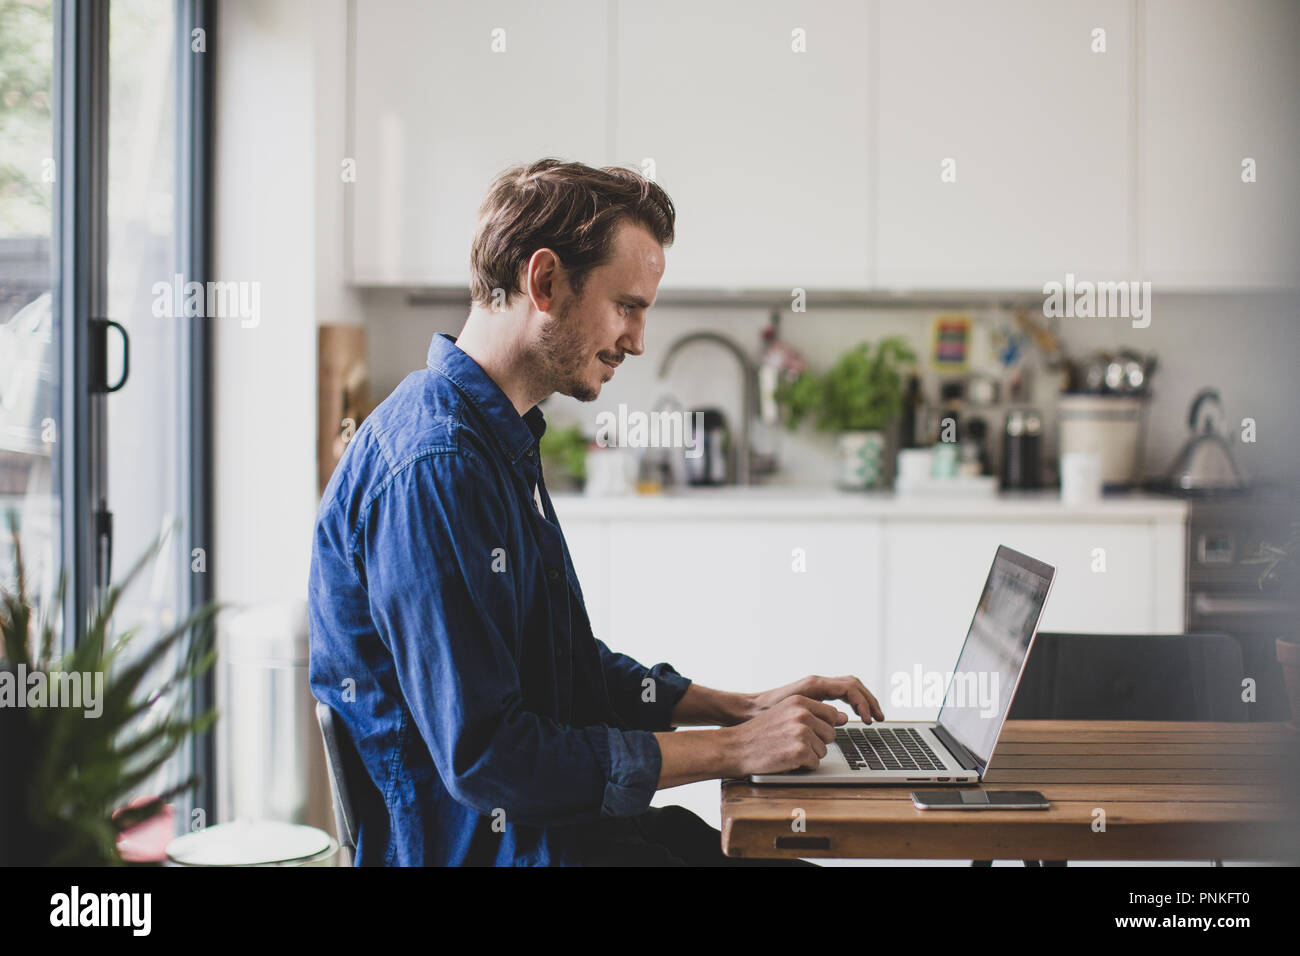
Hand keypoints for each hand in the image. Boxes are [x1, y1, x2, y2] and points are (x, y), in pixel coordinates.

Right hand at [722, 696, 845, 775]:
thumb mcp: (784, 713)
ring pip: (824, 750)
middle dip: (816, 743)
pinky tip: (786, 759)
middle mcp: (803, 713)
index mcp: (799, 701)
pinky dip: (803, 766)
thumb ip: (812, 714)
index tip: (805, 732)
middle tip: (792, 743)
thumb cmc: (759, 733)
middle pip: (830, 734)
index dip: (820, 728)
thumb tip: (844, 718)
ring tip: (787, 751)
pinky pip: (815, 763)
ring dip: (809, 755)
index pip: (831, 715)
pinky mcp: (800, 751)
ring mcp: (802, 732)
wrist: (736, 747)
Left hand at [748, 674, 884, 724]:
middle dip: (869, 700)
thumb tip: (844, 719)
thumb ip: (819, 715)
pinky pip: (842, 693)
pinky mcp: (816, 694)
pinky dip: (854, 701)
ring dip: (864, 700)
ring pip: (849, 687)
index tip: (869, 720)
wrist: (750, 708)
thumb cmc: (768, 711)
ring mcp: (817, 687)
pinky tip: (857, 714)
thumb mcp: (794, 713)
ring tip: (873, 716)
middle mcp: (818, 682)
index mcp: (815, 684)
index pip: (850, 688)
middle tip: (879, 718)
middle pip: (854, 684)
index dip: (864, 703)